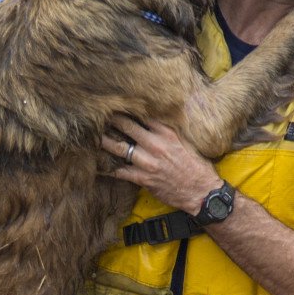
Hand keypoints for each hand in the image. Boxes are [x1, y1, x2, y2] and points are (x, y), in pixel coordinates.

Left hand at [101, 114, 223, 215]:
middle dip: (112, 119)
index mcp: (167, 133)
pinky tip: (95, 164)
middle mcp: (155, 144)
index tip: (116, 102)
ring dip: (104, 140)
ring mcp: (147, 161)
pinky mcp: (143, 178)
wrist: (201, 192)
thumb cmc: (196, 166)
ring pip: (119, 147)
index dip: (128, 108)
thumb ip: (167, 132)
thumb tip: (153, 121)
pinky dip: (106, 168)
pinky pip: (119, 171)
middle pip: (127, 126)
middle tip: (96, 113)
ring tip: (91, 135)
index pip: (143, 114)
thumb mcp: (185, 142)